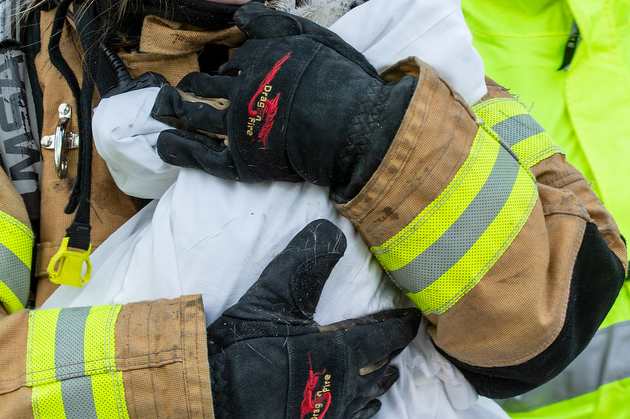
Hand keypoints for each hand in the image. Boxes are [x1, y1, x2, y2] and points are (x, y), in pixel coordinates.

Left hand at [152, 3, 416, 201]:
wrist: (355, 129)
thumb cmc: (343, 81)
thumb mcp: (315, 38)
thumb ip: (274, 24)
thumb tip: (238, 16)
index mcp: (258, 58)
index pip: (234, 60)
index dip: (232, 67)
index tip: (229, 72)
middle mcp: (240, 89)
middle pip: (206, 84)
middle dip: (195, 84)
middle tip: (187, 87)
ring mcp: (236, 126)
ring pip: (194, 114)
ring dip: (174, 108)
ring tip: (162, 106)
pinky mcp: (238, 161)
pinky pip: (198, 155)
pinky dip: (177, 149)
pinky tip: (163, 143)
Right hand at [207, 219, 419, 418]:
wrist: (216, 402)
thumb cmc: (246, 349)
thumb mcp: (273, 297)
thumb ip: (304, 263)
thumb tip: (330, 230)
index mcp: (342, 354)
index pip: (384, 336)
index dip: (401, 325)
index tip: (413, 316)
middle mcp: (343, 387)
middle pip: (380, 370)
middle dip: (391, 354)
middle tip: (399, 344)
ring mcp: (328, 414)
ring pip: (366, 399)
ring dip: (377, 384)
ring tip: (385, 378)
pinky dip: (359, 409)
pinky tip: (354, 408)